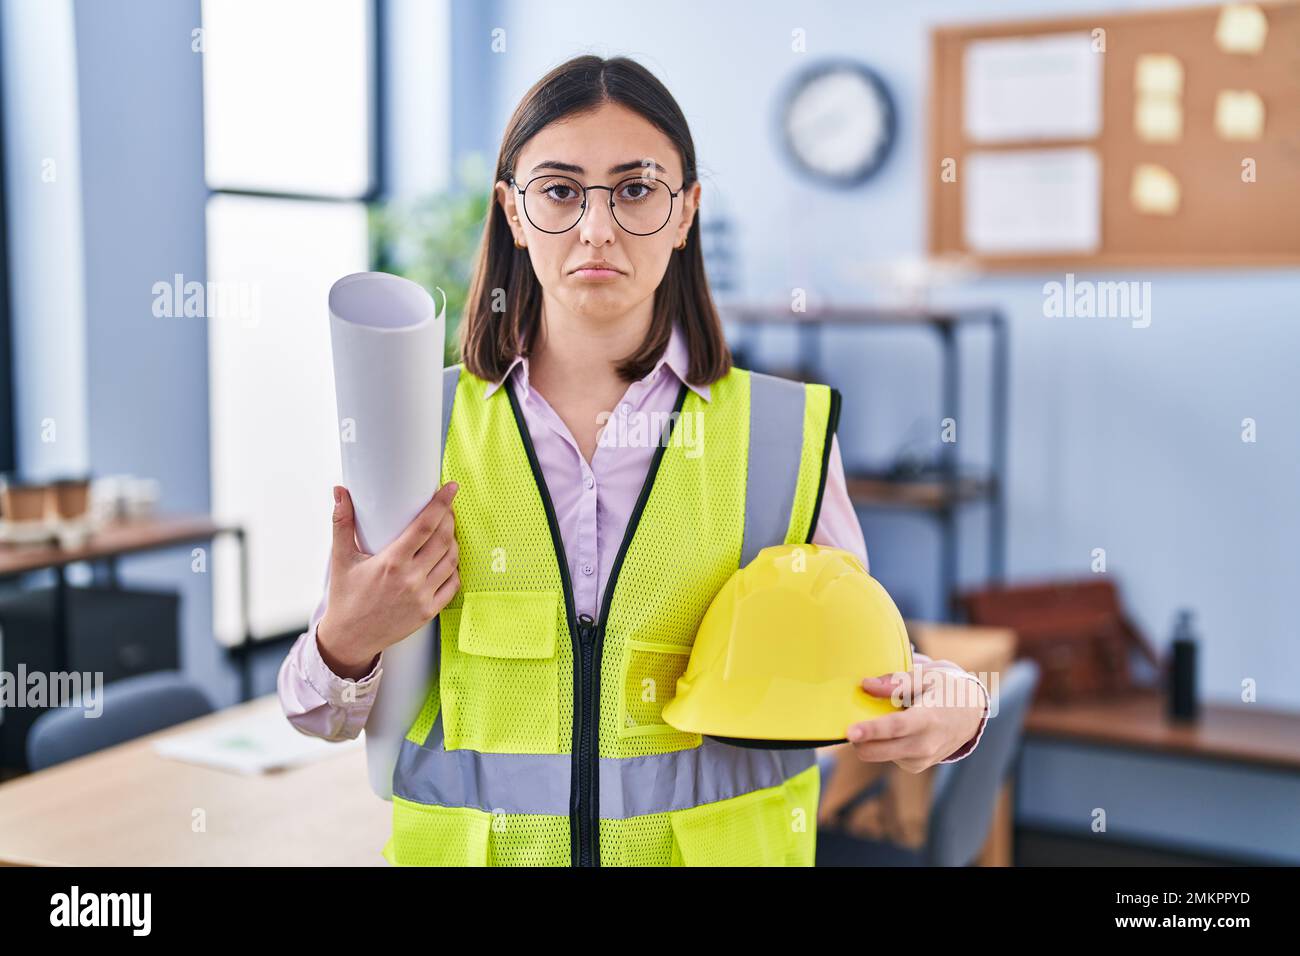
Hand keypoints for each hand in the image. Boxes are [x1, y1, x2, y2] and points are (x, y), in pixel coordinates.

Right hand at [316, 482, 460, 678]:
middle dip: (449, 518)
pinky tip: (447, 559)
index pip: (425, 526)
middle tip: (446, 508)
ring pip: (452, 560)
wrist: (350, 638)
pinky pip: (453, 584)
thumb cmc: (345, 596)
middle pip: (444, 539)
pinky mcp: (429, 611)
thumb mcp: (341, 558)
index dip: (442, 503)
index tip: (451, 487)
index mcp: (392, 562)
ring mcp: (423, 596)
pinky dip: (454, 568)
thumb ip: (342, 522)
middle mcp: (411, 579)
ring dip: (453, 541)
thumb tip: (339, 491)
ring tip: (446, 531)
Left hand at [845, 664, 987, 772]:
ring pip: (880, 755)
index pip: (896, 727)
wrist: (971, 713)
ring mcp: (921, 759)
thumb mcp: (927, 676)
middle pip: (880, 750)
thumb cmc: (945, 688)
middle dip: (858, 741)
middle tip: (847, 723)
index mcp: (928, 718)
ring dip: (870, 742)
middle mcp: (925, 744)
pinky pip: (887, 757)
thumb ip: (896, 682)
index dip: (871, 730)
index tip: (849, 732)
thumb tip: (866, 685)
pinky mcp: (916, 766)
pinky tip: (893, 730)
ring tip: (881, 719)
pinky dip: (882, 745)